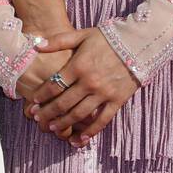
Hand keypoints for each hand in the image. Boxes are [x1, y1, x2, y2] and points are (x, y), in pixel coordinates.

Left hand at [24, 27, 139, 143]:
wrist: (138, 43)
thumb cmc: (108, 38)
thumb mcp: (82, 35)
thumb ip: (59, 40)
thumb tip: (36, 45)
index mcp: (78, 65)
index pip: (54, 85)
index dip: (41, 96)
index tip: (33, 103)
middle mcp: (89, 82)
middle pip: (63, 103)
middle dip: (48, 113)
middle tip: (37, 119)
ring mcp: (104, 93)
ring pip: (79, 114)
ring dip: (64, 123)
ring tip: (53, 128)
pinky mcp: (117, 100)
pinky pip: (102, 120)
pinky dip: (91, 131)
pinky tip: (81, 138)